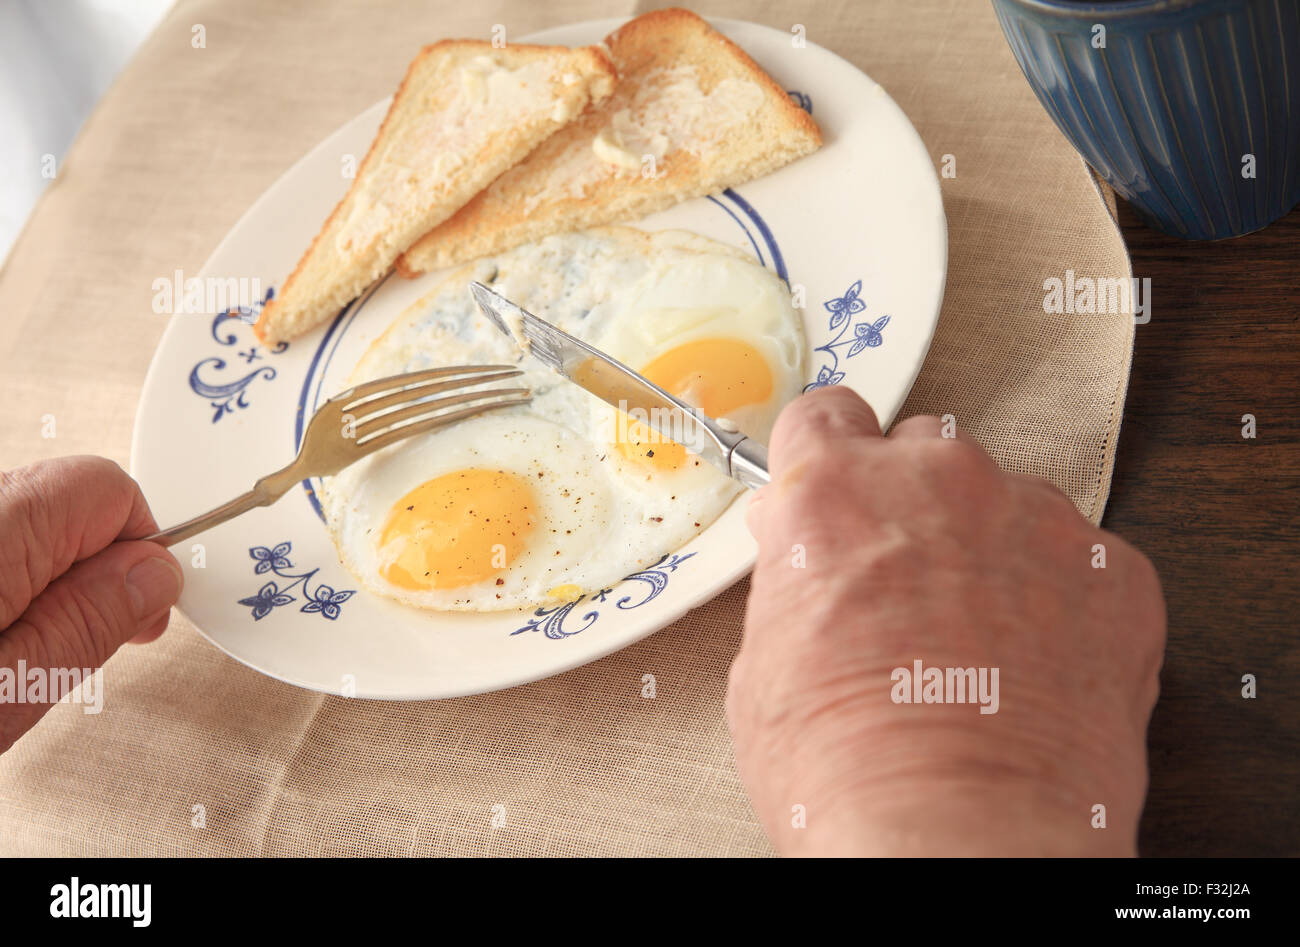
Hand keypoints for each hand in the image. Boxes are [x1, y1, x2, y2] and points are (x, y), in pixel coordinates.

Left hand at [0, 456, 181, 753]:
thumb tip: (158, 572)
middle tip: (81, 649)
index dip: (142, 550)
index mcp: (0, 527)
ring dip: (41, 584)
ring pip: (24, 529)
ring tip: (19, 657)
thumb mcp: (9, 687)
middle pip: (63, 504)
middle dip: (92, 570)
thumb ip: (87, 621)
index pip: (107, 489)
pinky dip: (6, 586)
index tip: (142, 615)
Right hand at [727, 387, 1165, 855]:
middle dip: (908, 504)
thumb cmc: (850, 769)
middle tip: (902, 585)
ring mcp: (1035, 518)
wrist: (962, 837)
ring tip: (977, 641)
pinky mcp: (1114, 572)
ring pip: (1004, 501)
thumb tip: (805, 560)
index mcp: (835, 494)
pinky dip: (1060, 597)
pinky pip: (1080, 558)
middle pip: (921, 450)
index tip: (835, 483)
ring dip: (987, 547)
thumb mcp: (762, 669)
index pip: (827, 415)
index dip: (826, 454)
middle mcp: (937, 481)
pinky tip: (1035, 662)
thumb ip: (792, 582)